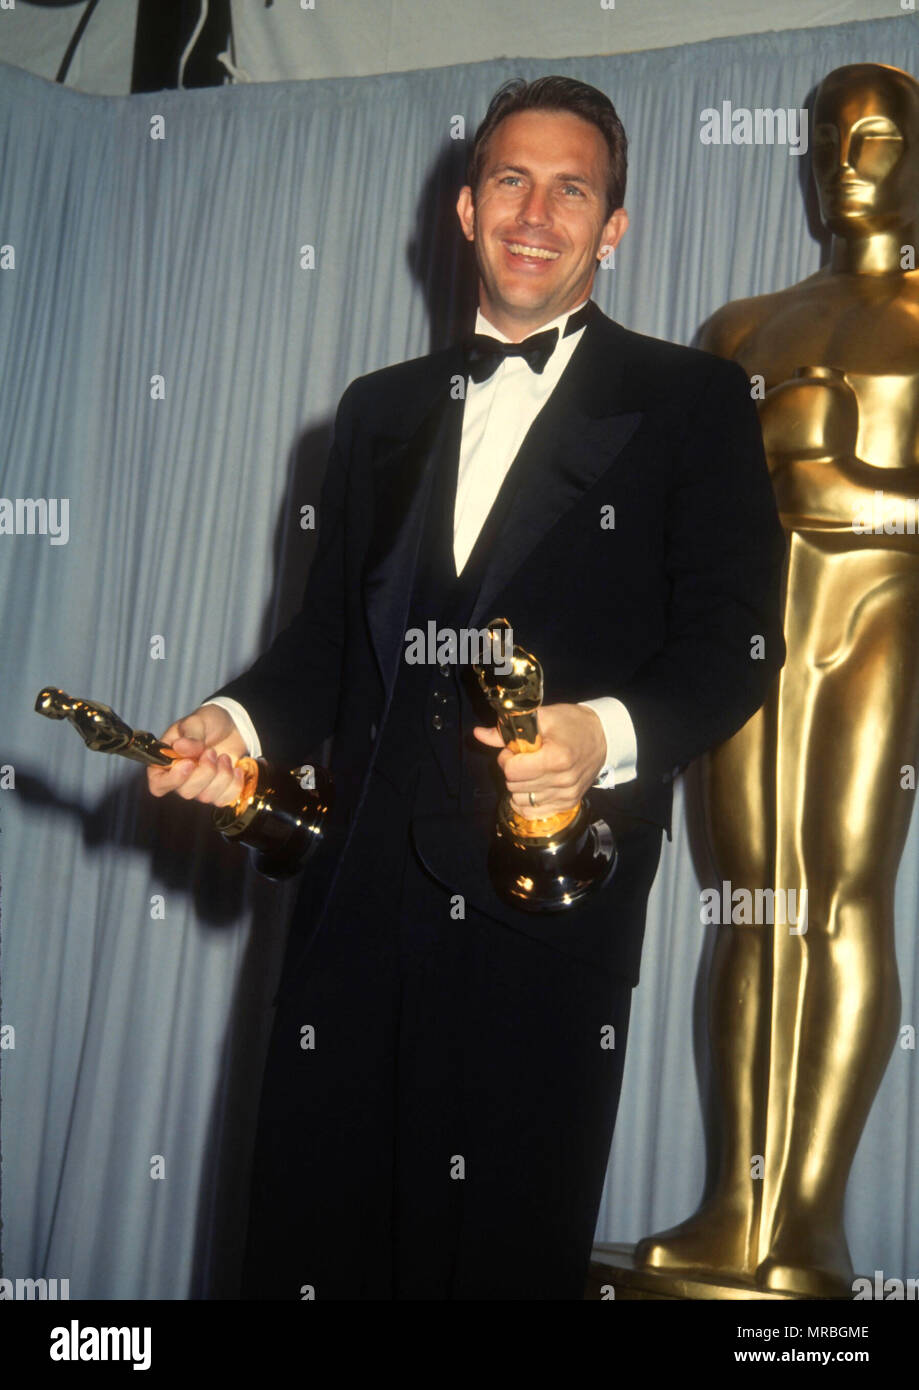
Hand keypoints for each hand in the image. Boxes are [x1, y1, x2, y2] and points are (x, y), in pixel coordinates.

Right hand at [145, 704, 248, 807]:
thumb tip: (180, 747)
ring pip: (206, 797)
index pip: (158, 784)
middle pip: (186, 792)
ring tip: (224, 757)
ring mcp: (199, 787)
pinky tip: (236, 768)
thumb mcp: (197, 722)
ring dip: (221, 776)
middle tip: (211, 751)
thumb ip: (190, 735)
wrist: (232, 726)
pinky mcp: (218, 792)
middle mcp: (180, 779)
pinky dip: (234, 784)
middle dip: (204, 772)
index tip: (189, 763)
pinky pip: (225, 799)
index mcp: (166, 762)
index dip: (173, 779)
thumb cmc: (208, 723)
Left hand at [472, 702, 606, 819]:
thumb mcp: (542, 718)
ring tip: (532, 770)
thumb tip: (478, 734)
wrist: (602, 737)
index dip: (507, 758)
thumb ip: (507, 729)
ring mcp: (566, 796)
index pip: (512, 771)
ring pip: (521, 801)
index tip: (515, 749)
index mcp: (557, 758)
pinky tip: (534, 786)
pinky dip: (528, 801)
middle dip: (513, 771)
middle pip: (514, 787)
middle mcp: (563, 781)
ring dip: (520, 786)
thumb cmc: (571, 724)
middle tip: (524, 758)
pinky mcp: (568, 804)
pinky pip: (533, 813)